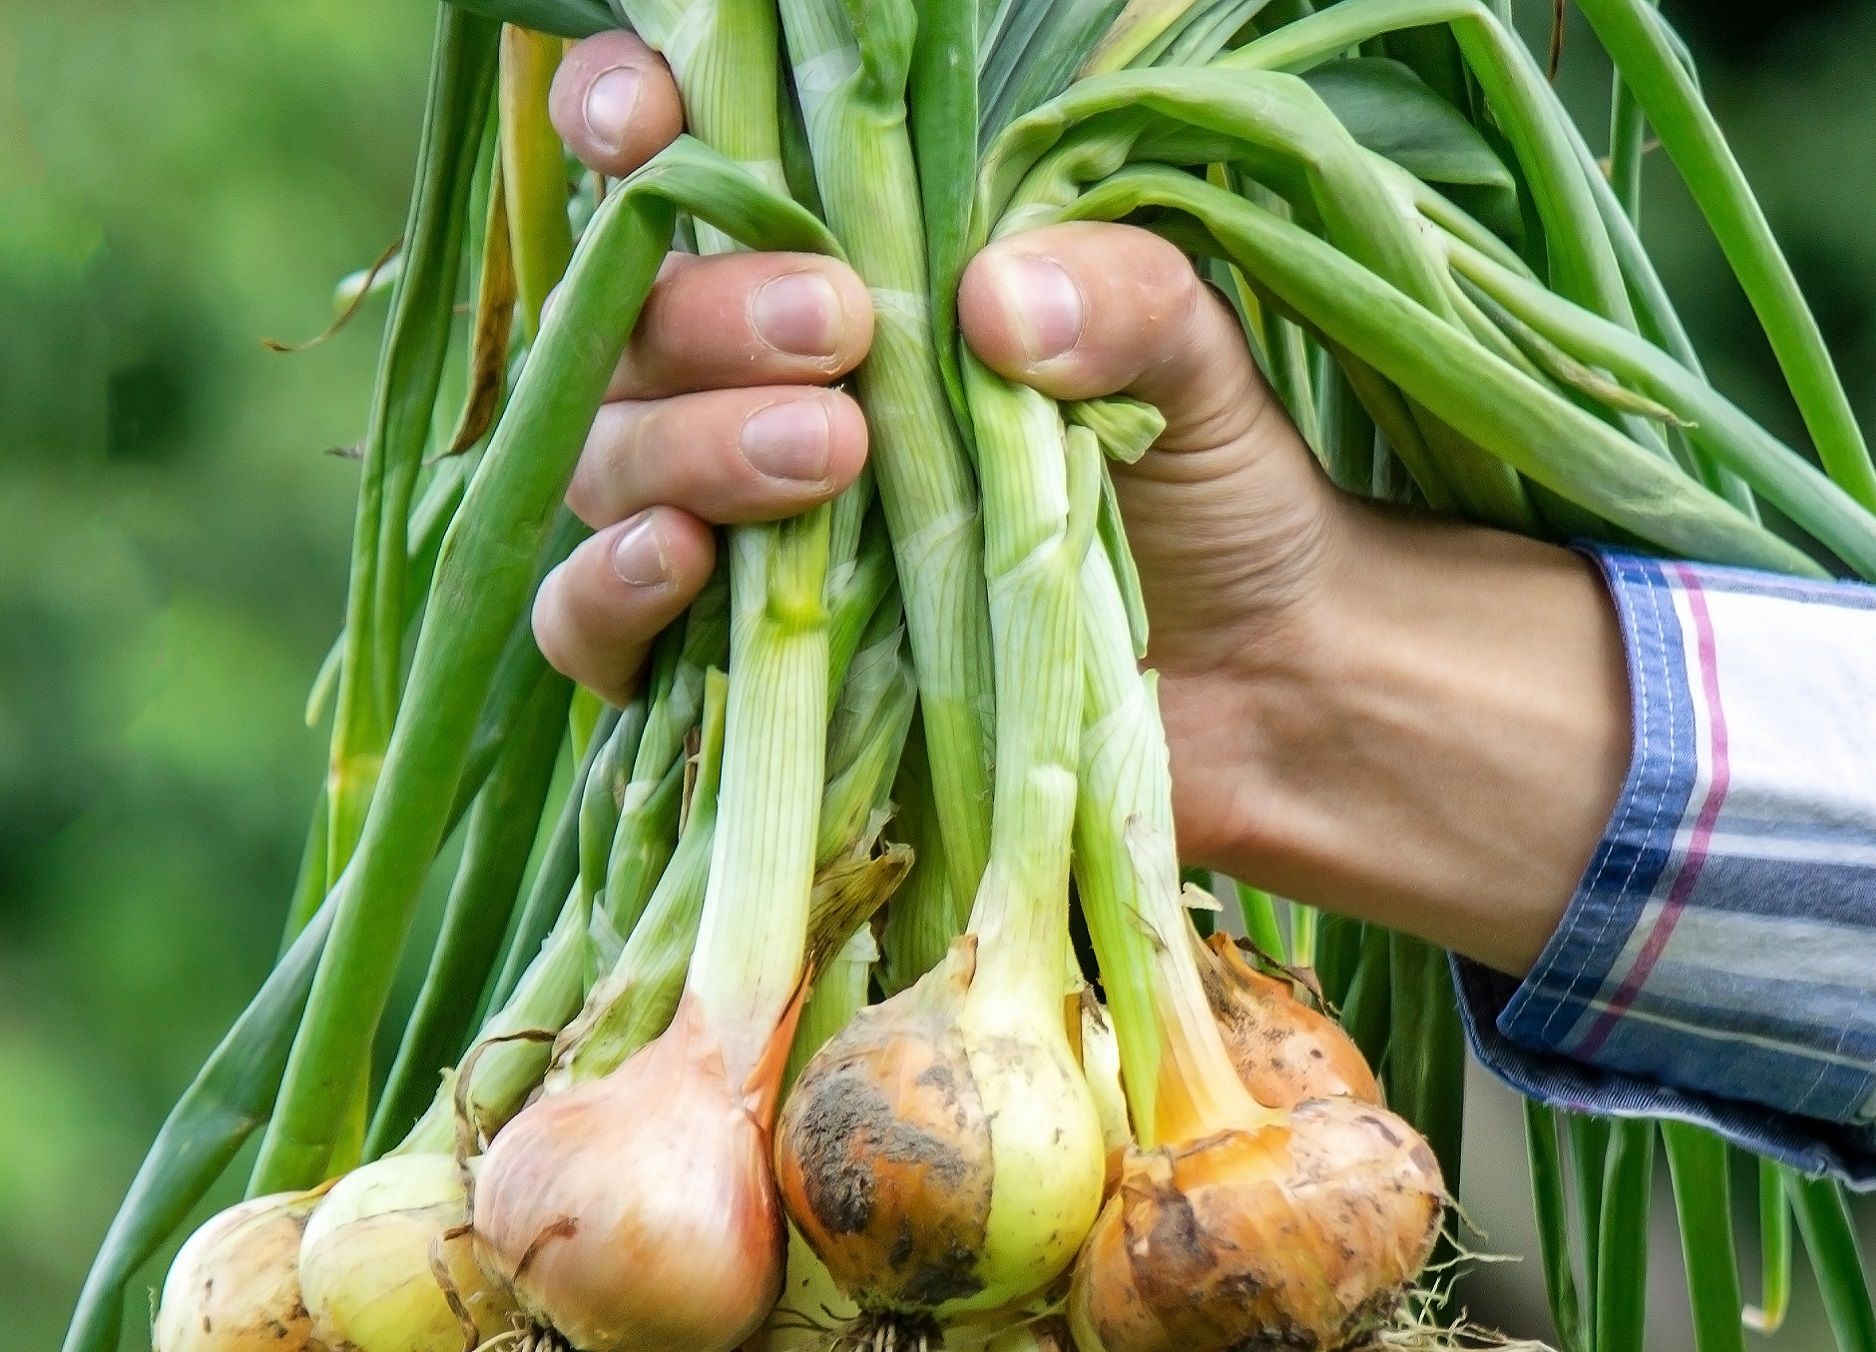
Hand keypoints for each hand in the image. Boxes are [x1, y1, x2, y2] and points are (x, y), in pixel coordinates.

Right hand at [539, 34, 1628, 975]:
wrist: (1267, 689)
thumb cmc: (1214, 496)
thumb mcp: (1189, 364)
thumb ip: (1115, 294)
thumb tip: (992, 298)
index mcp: (838, 295)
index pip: (675, 187)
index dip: (623, 128)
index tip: (645, 119)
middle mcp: (752, 403)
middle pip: (630, 331)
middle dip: (711, 313)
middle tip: (843, 331)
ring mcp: (731, 543)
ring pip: (606, 464)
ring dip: (689, 444)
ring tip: (836, 454)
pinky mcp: (733, 681)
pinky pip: (589, 632)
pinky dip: (611, 589)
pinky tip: (684, 560)